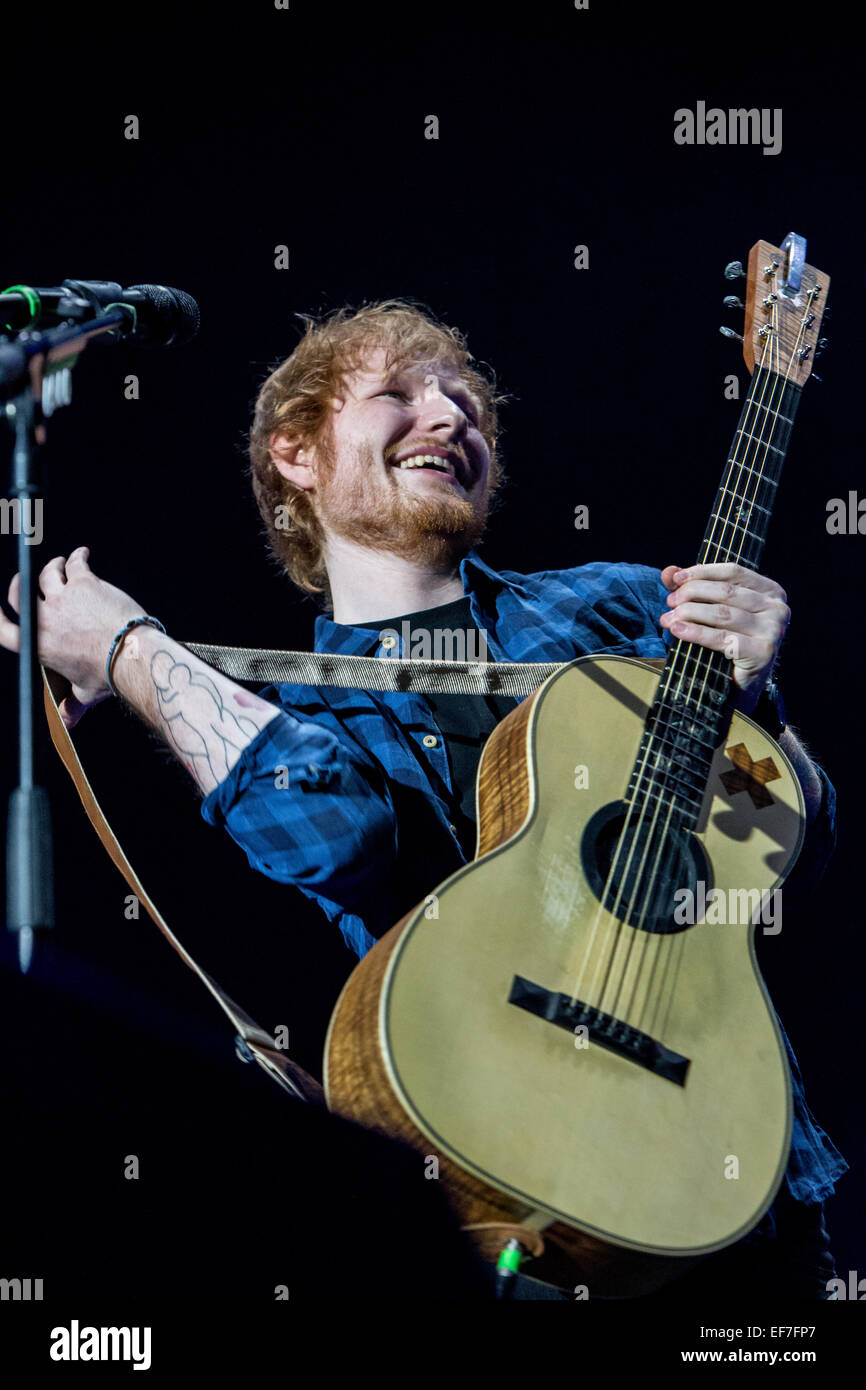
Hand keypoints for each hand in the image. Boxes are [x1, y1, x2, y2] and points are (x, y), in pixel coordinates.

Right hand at [0, 546, 147, 727]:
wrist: (130, 653)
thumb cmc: (108, 674)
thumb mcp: (85, 693)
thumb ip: (73, 705)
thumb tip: (68, 722)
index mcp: (36, 646)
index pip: (4, 629)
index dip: (0, 618)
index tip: (1, 610)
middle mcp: (43, 619)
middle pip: (19, 593)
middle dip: (19, 584)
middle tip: (26, 579)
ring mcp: (62, 598)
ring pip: (47, 574)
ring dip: (52, 567)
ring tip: (61, 563)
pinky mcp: (84, 582)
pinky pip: (75, 563)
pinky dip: (78, 557)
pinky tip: (83, 555)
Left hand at [658, 562, 789, 714]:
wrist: (741, 685)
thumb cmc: (728, 642)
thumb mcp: (712, 610)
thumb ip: (693, 588)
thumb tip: (668, 572)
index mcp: (770, 591)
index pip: (733, 572)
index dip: (701, 572)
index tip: (675, 579)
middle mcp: (777, 608)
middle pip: (726, 592)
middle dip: (692, 594)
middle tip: (669, 603)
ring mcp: (774, 630)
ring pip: (723, 614)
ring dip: (690, 613)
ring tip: (668, 618)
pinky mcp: (763, 652)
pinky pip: (723, 638)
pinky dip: (697, 633)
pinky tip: (678, 631)